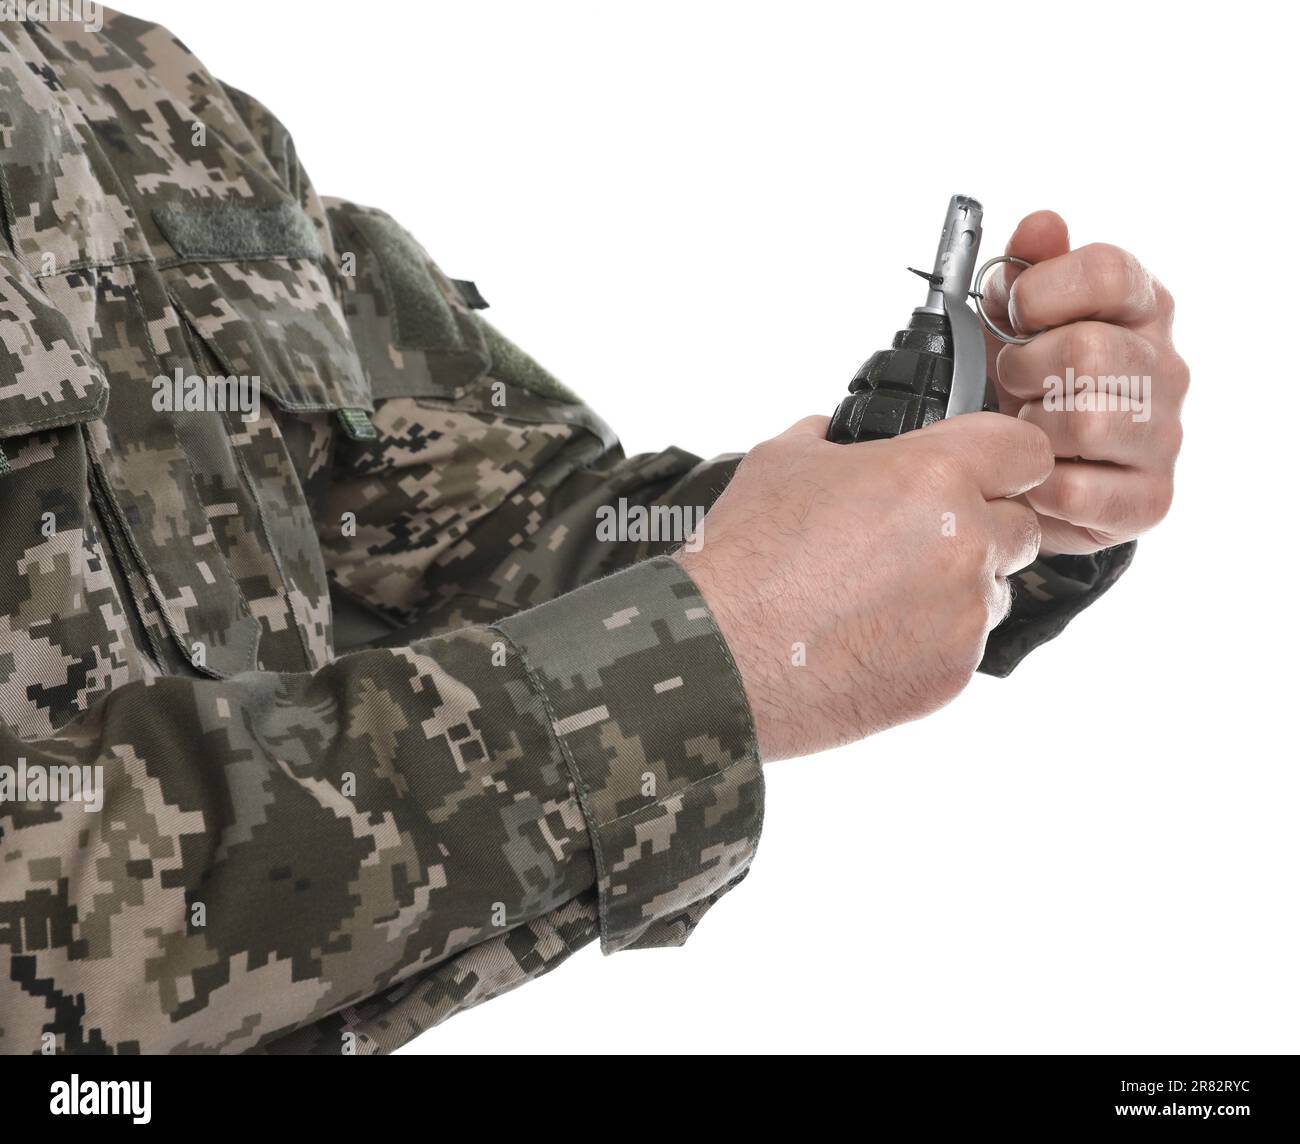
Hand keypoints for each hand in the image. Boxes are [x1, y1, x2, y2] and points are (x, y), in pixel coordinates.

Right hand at [675, 413, 1051, 759]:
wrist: (719, 655)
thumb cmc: (745, 557)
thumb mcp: (782, 460)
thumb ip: (835, 439)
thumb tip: (841, 437)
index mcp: (934, 476)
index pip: (1026, 453)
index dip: (1005, 461)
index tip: (987, 472)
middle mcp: (965, 544)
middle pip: (1020, 526)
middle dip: (978, 528)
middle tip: (913, 542)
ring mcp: (964, 616)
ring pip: (993, 590)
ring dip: (956, 587)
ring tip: (880, 597)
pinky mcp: (952, 675)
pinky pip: (963, 646)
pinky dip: (929, 640)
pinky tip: (869, 636)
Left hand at [979, 213, 1188, 555]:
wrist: (1033, 470)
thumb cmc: (1032, 385)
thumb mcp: (1013, 320)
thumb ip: (1024, 269)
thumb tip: (1041, 227)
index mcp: (1141, 308)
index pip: (1107, 271)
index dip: (1042, 291)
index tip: (1015, 313)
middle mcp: (1165, 368)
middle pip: (1090, 351)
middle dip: (1026, 368)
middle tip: (1012, 383)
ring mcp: (1165, 435)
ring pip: (1088, 423)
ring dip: (1033, 430)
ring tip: (1026, 430)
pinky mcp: (1149, 499)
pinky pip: (1078, 491)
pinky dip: (1038, 486)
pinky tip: (1035, 476)